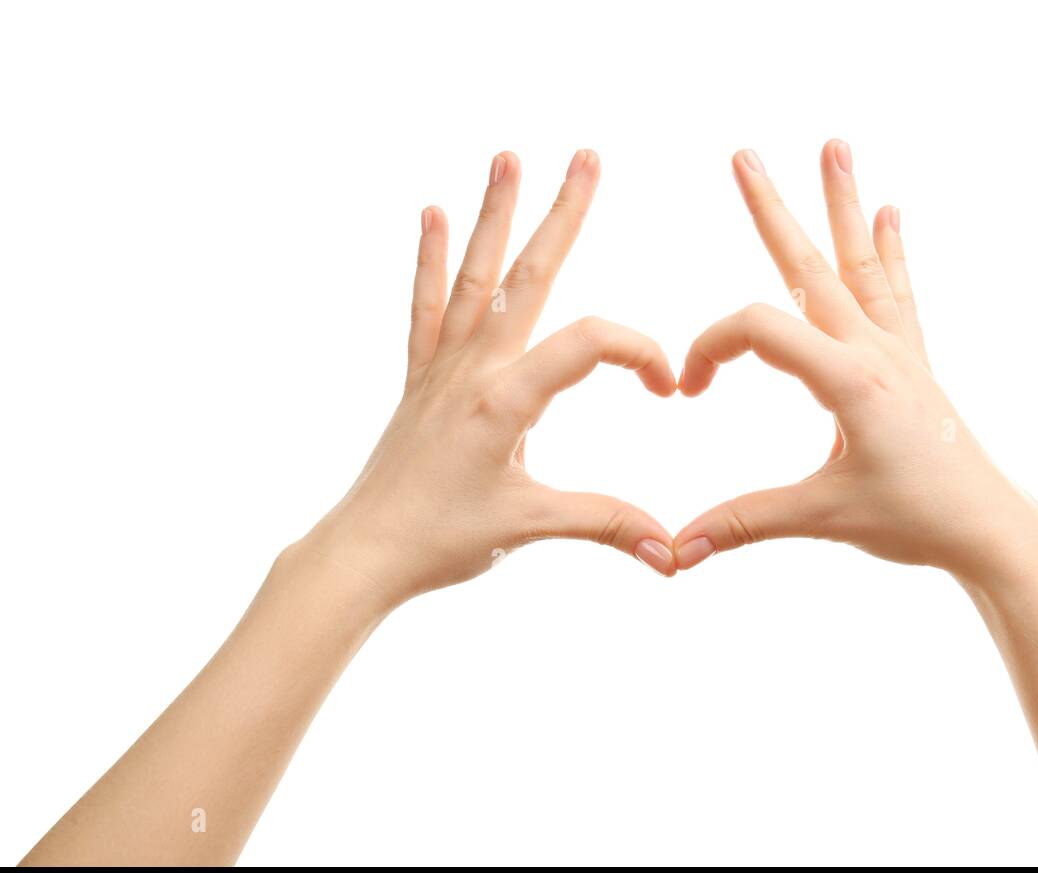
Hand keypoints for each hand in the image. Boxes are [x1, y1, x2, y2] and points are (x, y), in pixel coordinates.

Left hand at [301, 150, 677, 609]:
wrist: (365, 551)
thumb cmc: (442, 540)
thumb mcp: (531, 526)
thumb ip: (606, 525)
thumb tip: (673, 552)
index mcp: (505, 398)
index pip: (588, 344)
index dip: (638, 352)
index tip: (666, 386)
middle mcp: (472, 368)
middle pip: (528, 275)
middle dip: (563, 214)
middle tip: (586, 156)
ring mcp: (441, 367)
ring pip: (475, 276)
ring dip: (493, 214)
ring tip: (507, 156)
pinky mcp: (421, 379)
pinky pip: (426, 306)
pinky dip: (429, 260)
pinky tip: (431, 214)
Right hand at [673, 142, 1037, 581]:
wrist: (990, 528)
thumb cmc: (915, 520)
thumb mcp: (823, 518)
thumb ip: (746, 523)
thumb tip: (676, 550)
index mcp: (849, 379)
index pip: (760, 329)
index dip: (712, 347)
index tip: (690, 390)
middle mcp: (875, 351)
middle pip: (811, 266)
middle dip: (772, 209)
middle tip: (743, 153)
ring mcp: (899, 351)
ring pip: (859, 264)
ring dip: (842, 204)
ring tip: (835, 146)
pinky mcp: (913, 363)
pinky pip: (898, 294)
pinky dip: (890, 252)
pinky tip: (891, 212)